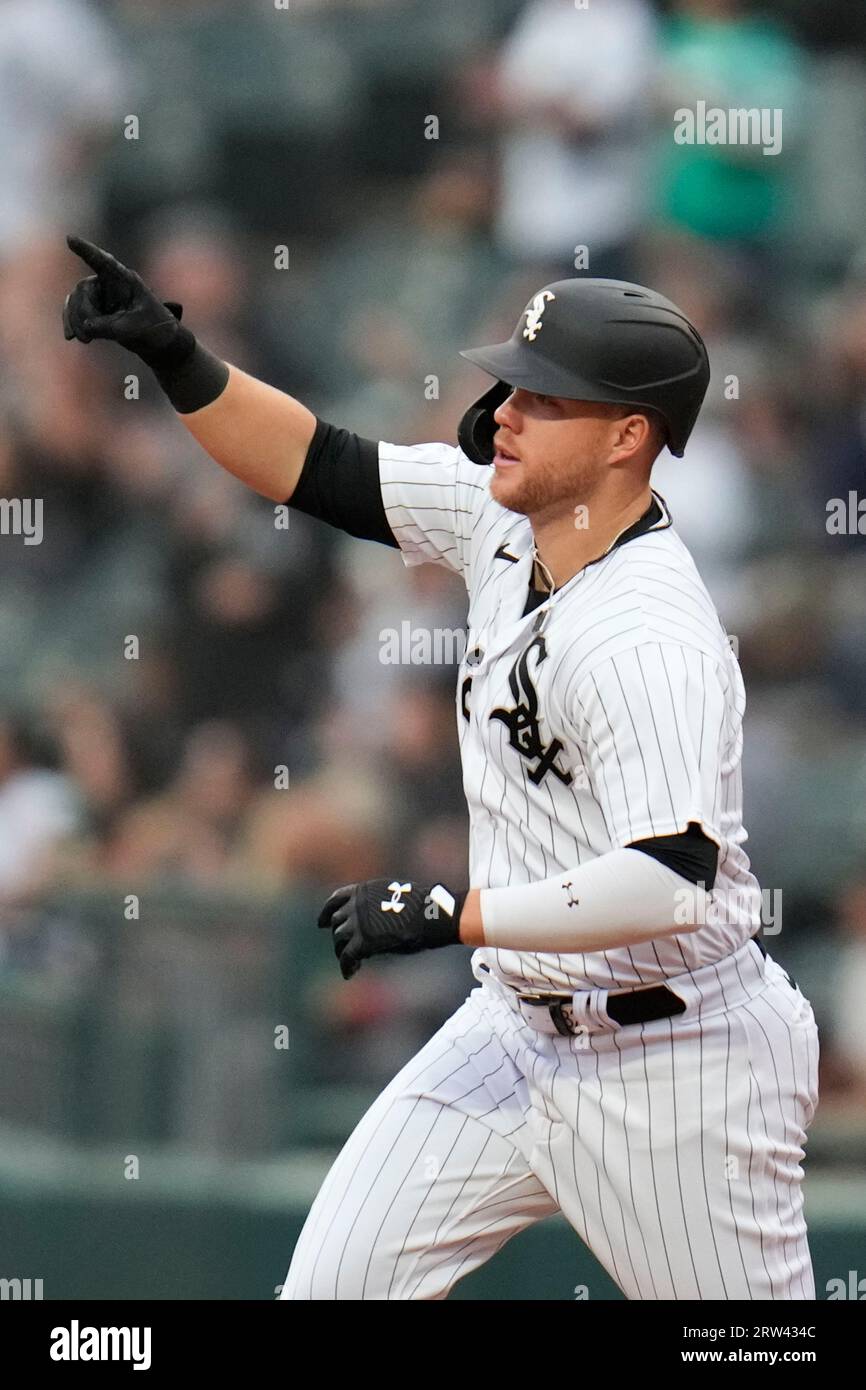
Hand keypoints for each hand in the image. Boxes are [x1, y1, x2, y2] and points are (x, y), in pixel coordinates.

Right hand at [63, 234, 185, 363]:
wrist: (159, 341)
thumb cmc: (153, 328)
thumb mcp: (133, 328)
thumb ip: (109, 327)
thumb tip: (85, 326)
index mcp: (124, 280)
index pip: (103, 262)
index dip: (86, 250)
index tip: (70, 239)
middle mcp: (109, 283)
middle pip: (83, 289)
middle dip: (81, 312)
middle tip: (88, 335)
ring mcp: (101, 296)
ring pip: (76, 301)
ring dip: (75, 320)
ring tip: (85, 340)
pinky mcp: (96, 310)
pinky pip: (75, 311)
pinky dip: (71, 322)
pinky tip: (71, 336)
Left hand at [318, 878, 465, 979]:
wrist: (432, 915)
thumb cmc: (422, 907)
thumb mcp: (394, 897)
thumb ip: (376, 906)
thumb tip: (368, 924)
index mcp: (364, 890)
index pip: (336, 899)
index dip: (326, 912)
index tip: (321, 923)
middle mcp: (356, 904)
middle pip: (337, 923)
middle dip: (339, 936)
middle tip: (344, 949)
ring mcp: (358, 922)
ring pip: (339, 940)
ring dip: (342, 952)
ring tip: (351, 964)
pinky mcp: (363, 941)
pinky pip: (347, 956)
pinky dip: (346, 966)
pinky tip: (350, 974)